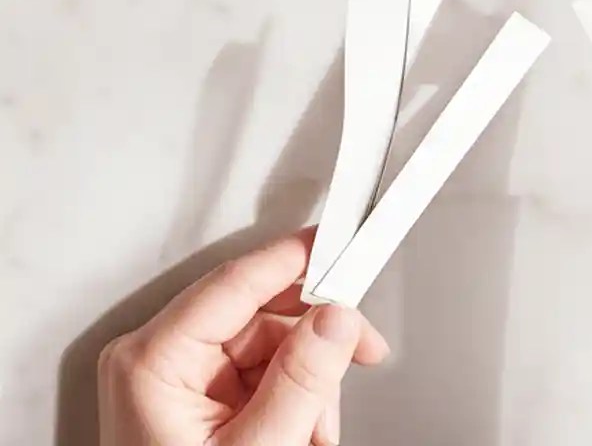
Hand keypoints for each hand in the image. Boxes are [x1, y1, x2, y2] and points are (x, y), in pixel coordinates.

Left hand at [98, 227, 390, 445]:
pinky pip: (266, 372)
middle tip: (361, 352)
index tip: (339, 242)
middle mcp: (161, 359)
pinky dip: (297, 400)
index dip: (296, 259)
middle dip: (316, 346)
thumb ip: (301, 381)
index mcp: (154, 360)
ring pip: (273, 344)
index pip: (236, 282)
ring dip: (312, 384)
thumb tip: (334, 320)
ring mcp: (181, 378)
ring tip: (315, 433)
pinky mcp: (202, 397)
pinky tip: (304, 432)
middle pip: (263, 315)